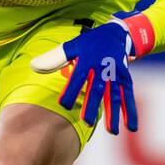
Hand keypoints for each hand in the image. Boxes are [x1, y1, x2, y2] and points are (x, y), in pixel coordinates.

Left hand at [31, 17, 137, 134]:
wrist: (115, 33)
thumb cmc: (88, 44)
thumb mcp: (71, 46)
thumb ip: (54, 58)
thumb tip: (33, 66)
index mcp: (87, 59)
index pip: (77, 77)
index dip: (71, 90)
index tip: (63, 105)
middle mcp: (102, 67)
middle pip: (96, 88)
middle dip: (92, 105)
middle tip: (86, 122)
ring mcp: (116, 74)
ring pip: (114, 95)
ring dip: (114, 113)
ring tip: (112, 131)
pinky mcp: (126, 78)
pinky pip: (128, 96)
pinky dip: (130, 111)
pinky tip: (130, 127)